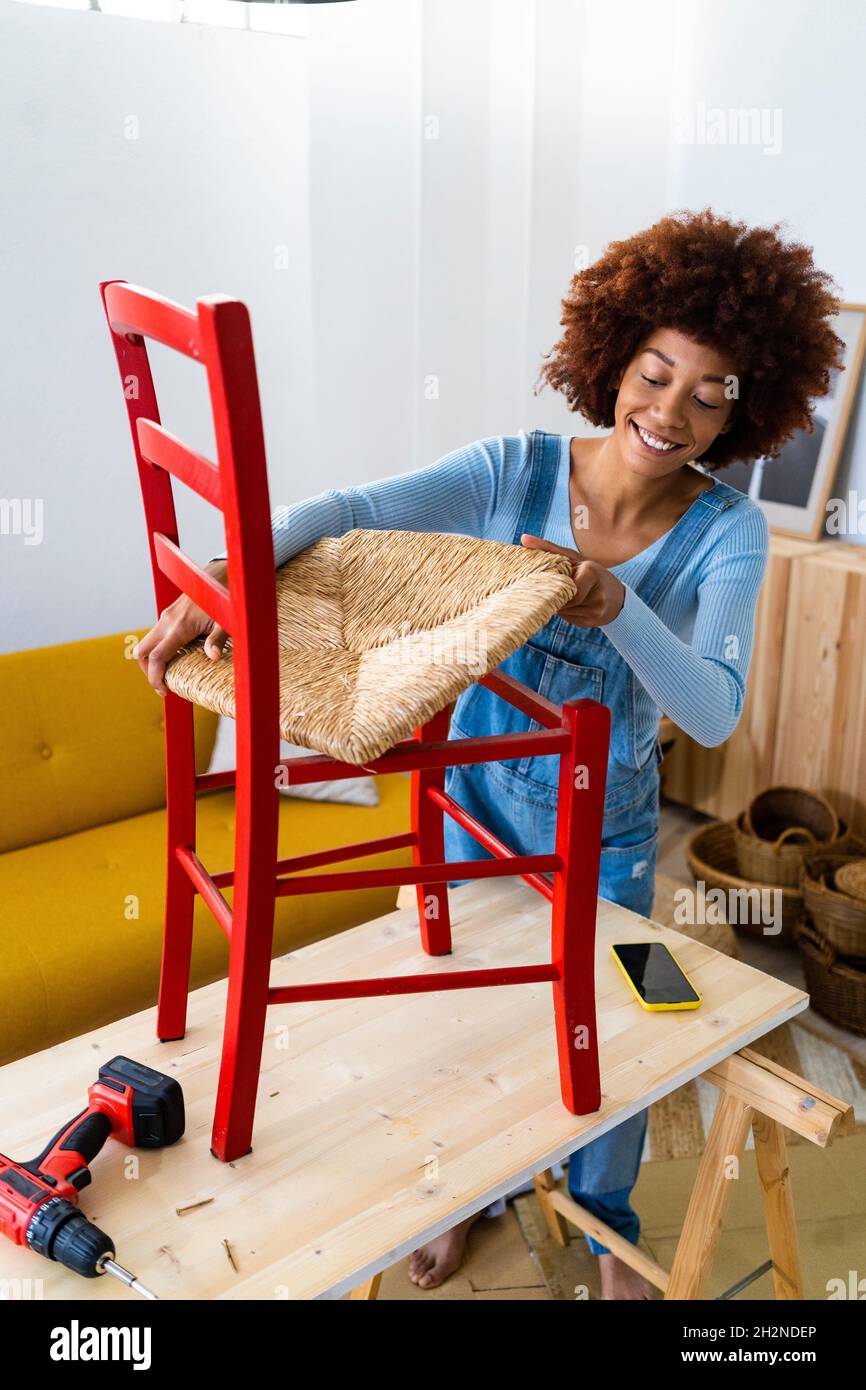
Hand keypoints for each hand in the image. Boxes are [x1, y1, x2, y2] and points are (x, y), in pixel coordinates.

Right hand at [133, 559, 229, 694]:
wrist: (219, 577)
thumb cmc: (224, 602)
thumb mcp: (226, 623)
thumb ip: (217, 640)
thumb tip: (213, 657)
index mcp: (179, 626)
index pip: (156, 657)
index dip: (155, 678)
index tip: (164, 691)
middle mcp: (167, 622)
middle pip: (142, 652)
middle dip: (148, 672)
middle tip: (163, 686)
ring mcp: (166, 617)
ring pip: (146, 643)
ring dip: (152, 661)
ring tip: (168, 674)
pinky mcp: (169, 616)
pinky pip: (156, 636)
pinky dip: (158, 650)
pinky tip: (175, 658)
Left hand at [519, 534, 624, 626]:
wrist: (617, 596)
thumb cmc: (589, 572)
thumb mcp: (573, 558)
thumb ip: (548, 548)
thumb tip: (523, 538)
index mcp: (592, 572)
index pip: (567, 588)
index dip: (555, 588)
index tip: (548, 584)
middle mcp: (597, 594)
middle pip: (564, 600)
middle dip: (555, 596)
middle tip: (549, 590)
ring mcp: (597, 611)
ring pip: (565, 612)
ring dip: (559, 605)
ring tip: (564, 595)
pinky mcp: (593, 623)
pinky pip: (570, 619)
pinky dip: (566, 613)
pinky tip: (571, 606)